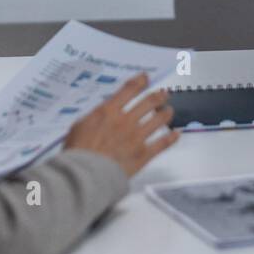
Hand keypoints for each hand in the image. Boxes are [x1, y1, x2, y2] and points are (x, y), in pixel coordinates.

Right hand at [63, 74, 178, 176]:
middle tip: (163, 94)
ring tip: (169, 111)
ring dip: (166, 114)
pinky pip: (162, 144)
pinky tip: (176, 135)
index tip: (145, 78)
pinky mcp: (143, 155)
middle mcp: (125, 121)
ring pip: (159, 120)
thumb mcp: (79, 126)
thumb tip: (101, 114)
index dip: (140, 81)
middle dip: (158, 96)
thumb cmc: (78, 153)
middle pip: (149, 102)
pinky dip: (171, 138)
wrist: (84, 175)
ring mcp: (136, 137)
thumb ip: (95, 118)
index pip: (129, 90)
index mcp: (109, 112)